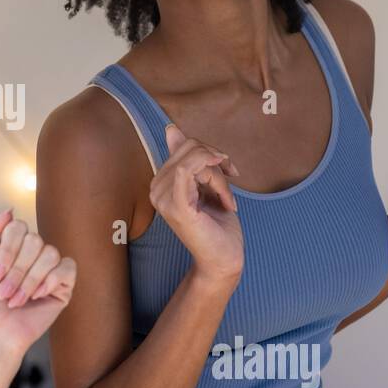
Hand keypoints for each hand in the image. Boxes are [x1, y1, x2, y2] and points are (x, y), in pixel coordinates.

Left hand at [0, 210, 75, 360]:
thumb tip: (10, 210)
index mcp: (13, 243)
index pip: (18, 226)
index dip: (7, 251)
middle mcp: (33, 251)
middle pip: (34, 240)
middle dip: (16, 271)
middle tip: (3, 292)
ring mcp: (50, 267)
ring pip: (50, 253)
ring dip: (29, 281)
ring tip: (16, 299)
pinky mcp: (64, 284)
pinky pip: (67, 267)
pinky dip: (50, 282)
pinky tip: (38, 297)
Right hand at [151, 124, 243, 281]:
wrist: (223, 259)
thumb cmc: (217, 225)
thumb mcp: (206, 184)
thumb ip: (189, 159)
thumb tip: (170, 128)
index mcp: (161, 182)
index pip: (184, 146)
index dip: (211, 152)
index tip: (228, 169)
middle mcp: (155, 189)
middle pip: (190, 148)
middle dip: (217, 163)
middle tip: (231, 183)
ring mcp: (162, 198)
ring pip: (196, 159)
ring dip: (220, 177)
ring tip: (227, 200)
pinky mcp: (176, 205)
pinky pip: (189, 168)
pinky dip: (215, 179)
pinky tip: (225, 198)